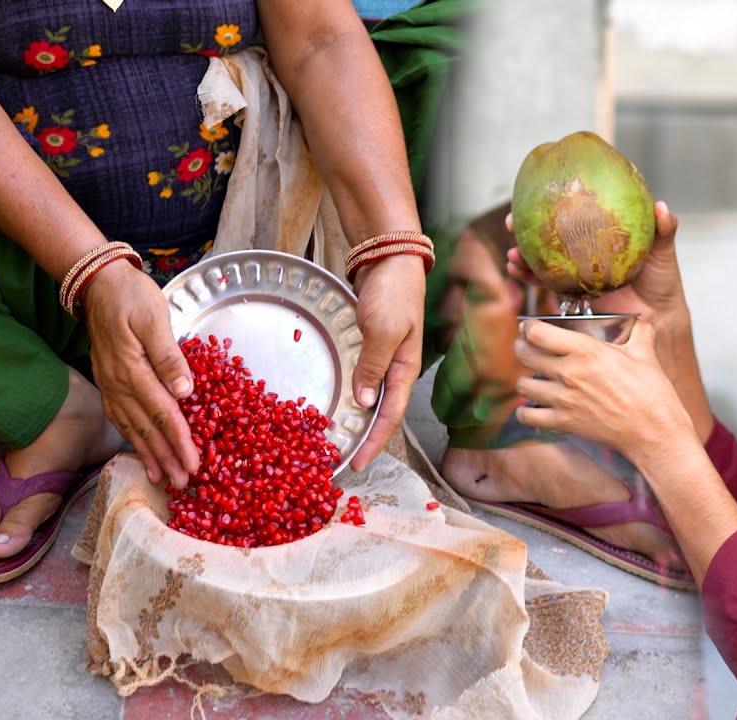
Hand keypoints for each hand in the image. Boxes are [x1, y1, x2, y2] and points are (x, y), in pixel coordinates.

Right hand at [82, 260, 199, 486]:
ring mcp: (109, 384)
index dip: (179, 441)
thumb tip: (184, 392)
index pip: (162, 414)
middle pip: (146, 428)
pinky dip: (131, 437)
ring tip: (162, 478)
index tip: (194, 464)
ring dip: (148, 454)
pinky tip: (140, 450)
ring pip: (131, 427)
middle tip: (183, 484)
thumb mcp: (154, 318)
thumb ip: (168, 356)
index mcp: (132, 370)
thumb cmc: (130, 295)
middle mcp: (118, 383)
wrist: (96, 281)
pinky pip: (119, 416)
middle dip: (166, 458)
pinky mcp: (108, 380)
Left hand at [350, 254, 425, 471]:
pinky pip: (357, 378)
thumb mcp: (383, 330)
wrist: (390, 258)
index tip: (357, 464)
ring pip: (367, 398)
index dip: (375, 442)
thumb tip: (364, 403)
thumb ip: (373, 366)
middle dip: (363, 438)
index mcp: (404, 369)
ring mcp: (381, 358)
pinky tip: (332, 402)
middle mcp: (394, 369)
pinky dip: (346, 395)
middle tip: (340, 459)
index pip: (391, 416)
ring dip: (353, 419)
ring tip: (333, 438)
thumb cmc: (392, 293)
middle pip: (380, 413)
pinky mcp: (367, 347)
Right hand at [506, 200, 686, 319]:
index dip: (551, 202)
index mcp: (598, 233)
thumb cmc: (661, 279)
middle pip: (548, 234)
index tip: (535, 190)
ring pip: (541, 260)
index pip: (570, 213)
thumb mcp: (664, 251)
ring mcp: (573, 272)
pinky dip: (529, 278)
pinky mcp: (570, 294)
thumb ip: (664, 229)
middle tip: (512, 220)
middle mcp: (582, 250)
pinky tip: (516, 272)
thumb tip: (661, 207)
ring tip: (511, 255)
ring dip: (522, 257)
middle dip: (525, 227)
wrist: (658, 316)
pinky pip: (545, 285)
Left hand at [511, 317, 693, 461]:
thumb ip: (639, 332)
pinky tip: (535, 406)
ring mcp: (563, 400)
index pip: (538, 333)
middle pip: (525, 355)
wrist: (653, 431)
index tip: (530, 327)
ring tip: (534, 377)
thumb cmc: (651, 392)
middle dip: (522, 348)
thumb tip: (641, 321)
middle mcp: (569, 373)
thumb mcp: (645, 354)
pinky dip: (526, 411)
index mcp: (586, 351)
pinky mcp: (563, 423)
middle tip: (526, 347)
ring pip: (523, 385)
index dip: (529, 327)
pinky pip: (527, 416)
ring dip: (526, 379)